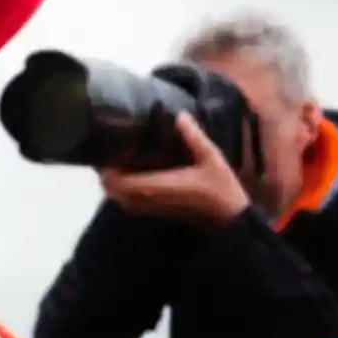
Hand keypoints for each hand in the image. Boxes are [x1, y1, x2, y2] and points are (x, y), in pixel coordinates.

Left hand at [98, 112, 250, 228]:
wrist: (231, 221)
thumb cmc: (222, 189)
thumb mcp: (211, 158)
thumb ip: (193, 137)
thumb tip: (179, 115)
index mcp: (159, 186)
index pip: (120, 182)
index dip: (108, 168)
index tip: (108, 149)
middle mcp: (149, 200)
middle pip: (112, 190)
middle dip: (107, 172)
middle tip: (110, 150)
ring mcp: (150, 208)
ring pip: (119, 197)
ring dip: (114, 180)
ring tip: (119, 158)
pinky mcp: (155, 212)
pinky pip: (129, 202)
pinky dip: (124, 188)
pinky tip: (133, 171)